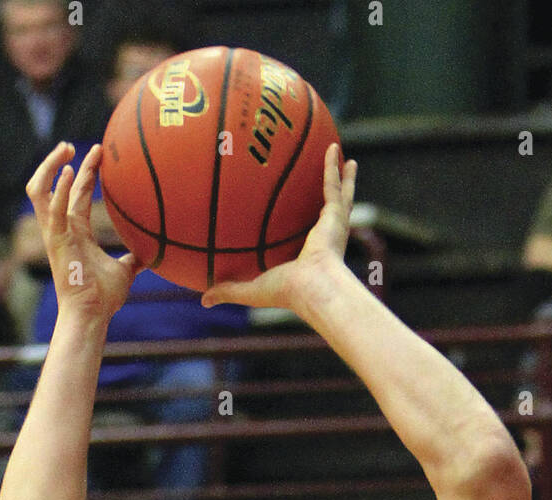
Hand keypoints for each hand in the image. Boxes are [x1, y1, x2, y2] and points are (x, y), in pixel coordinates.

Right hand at [25, 142, 140, 319]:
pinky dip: (59, 188)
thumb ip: (136, 258)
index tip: (99, 153)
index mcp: (76, 231)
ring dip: (51, 167)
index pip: (77, 194)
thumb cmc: (104, 297)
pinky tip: (72, 171)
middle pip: (61, 185)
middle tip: (89, 146)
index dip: (87, 172)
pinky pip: (53, 208)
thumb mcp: (126, 271)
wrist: (92, 315)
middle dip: (71, 161)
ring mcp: (56, 233)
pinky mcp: (56, 240)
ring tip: (67, 149)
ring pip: (41, 191)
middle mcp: (62, 228)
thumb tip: (155, 252)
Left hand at [201, 142, 353, 311]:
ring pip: (340, 195)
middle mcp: (325, 237)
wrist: (313, 288)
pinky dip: (331, 165)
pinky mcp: (336, 216)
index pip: (306, 235)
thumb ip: (229, 289)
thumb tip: (203, 300)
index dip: (304, 227)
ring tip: (348, 161)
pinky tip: (330, 146)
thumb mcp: (252, 289)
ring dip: (343, 177)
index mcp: (310, 253)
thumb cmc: (286, 292)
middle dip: (335, 197)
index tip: (298, 213)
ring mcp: (333, 225)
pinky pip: (332, 184)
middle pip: (330, 212)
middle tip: (336, 180)